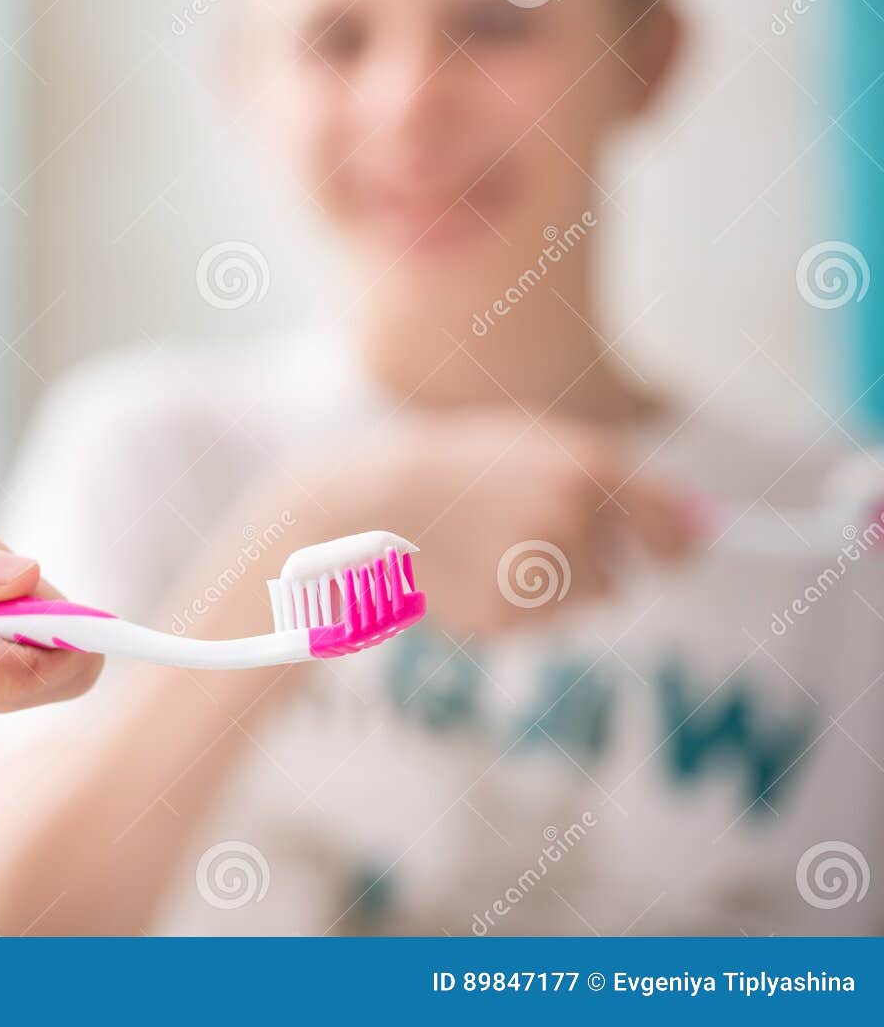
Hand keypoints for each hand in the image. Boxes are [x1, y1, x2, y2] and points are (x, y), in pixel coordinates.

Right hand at [279, 411, 693, 635]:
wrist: (362, 510)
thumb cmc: (454, 470)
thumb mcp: (534, 444)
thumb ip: (620, 479)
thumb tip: (707, 523)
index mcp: (587, 467)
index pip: (671, 525)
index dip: (674, 542)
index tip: (668, 553)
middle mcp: (571, 520)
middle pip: (624, 574)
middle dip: (591, 562)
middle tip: (528, 537)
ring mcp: (537, 571)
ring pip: (586, 604)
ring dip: (552, 586)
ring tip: (490, 551)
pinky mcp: (506, 618)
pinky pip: (543, 626)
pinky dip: (515, 608)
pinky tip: (471, 577)